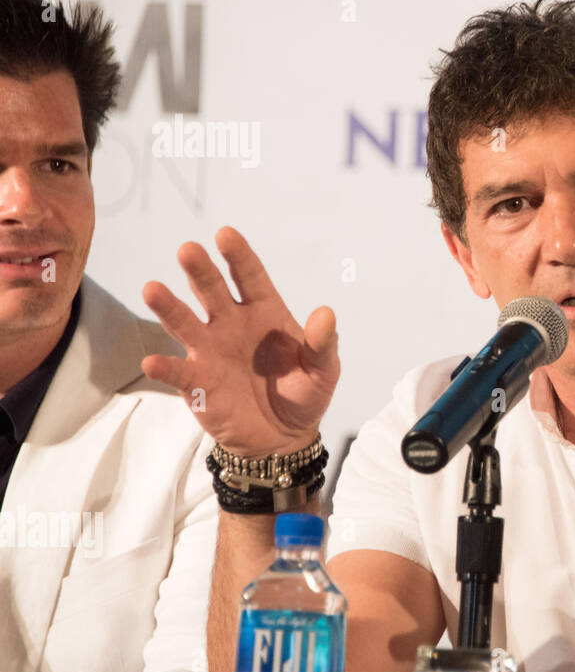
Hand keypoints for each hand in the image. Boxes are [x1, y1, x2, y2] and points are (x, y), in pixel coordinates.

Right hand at [140, 226, 339, 457]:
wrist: (282, 437)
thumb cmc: (302, 393)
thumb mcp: (323, 370)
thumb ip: (322, 343)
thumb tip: (326, 313)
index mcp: (264, 312)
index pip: (249, 277)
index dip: (238, 256)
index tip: (225, 234)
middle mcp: (232, 324)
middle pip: (212, 291)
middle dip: (201, 270)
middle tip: (188, 250)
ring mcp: (209, 350)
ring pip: (185, 323)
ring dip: (169, 307)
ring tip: (153, 289)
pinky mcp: (196, 382)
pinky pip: (177, 372)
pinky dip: (165, 366)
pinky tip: (153, 361)